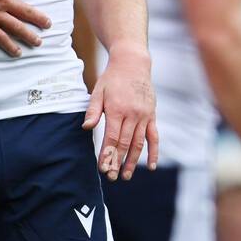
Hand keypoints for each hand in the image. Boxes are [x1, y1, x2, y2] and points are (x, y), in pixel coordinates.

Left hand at [83, 46, 155, 179]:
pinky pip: (154, 137)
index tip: (103, 168)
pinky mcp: (152, 116)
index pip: (112, 137)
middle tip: (112, 177)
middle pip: (125, 144)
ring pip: (139, 143)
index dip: (107, 154)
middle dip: (117, 162)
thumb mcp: (98, 91)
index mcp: (116, 109)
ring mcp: (144, 116)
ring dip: (133, 162)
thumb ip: (93, 110)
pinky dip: (153, 152)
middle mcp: (132, 114)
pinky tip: (150, 166)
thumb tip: (86, 128)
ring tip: (126, 176)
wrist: (133, 63)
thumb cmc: (112, 78)